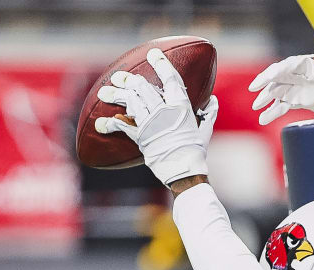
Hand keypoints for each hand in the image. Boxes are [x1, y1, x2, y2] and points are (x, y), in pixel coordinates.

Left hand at [95, 48, 217, 185]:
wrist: (186, 172)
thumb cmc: (197, 152)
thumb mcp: (205, 131)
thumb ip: (208, 113)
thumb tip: (212, 100)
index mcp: (182, 107)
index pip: (171, 80)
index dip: (161, 64)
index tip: (153, 54)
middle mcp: (164, 112)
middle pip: (143, 87)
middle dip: (129, 79)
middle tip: (119, 77)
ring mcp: (151, 124)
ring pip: (130, 102)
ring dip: (116, 95)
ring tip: (104, 92)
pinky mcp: (141, 138)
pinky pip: (122, 127)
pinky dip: (110, 125)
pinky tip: (100, 124)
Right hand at [249, 50, 313, 124]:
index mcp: (313, 65)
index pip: (290, 66)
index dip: (276, 72)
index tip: (265, 79)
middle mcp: (304, 75)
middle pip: (280, 77)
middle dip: (266, 83)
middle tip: (254, 91)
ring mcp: (302, 88)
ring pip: (279, 92)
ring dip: (267, 99)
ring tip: (257, 109)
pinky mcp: (303, 100)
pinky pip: (284, 105)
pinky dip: (275, 111)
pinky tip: (264, 119)